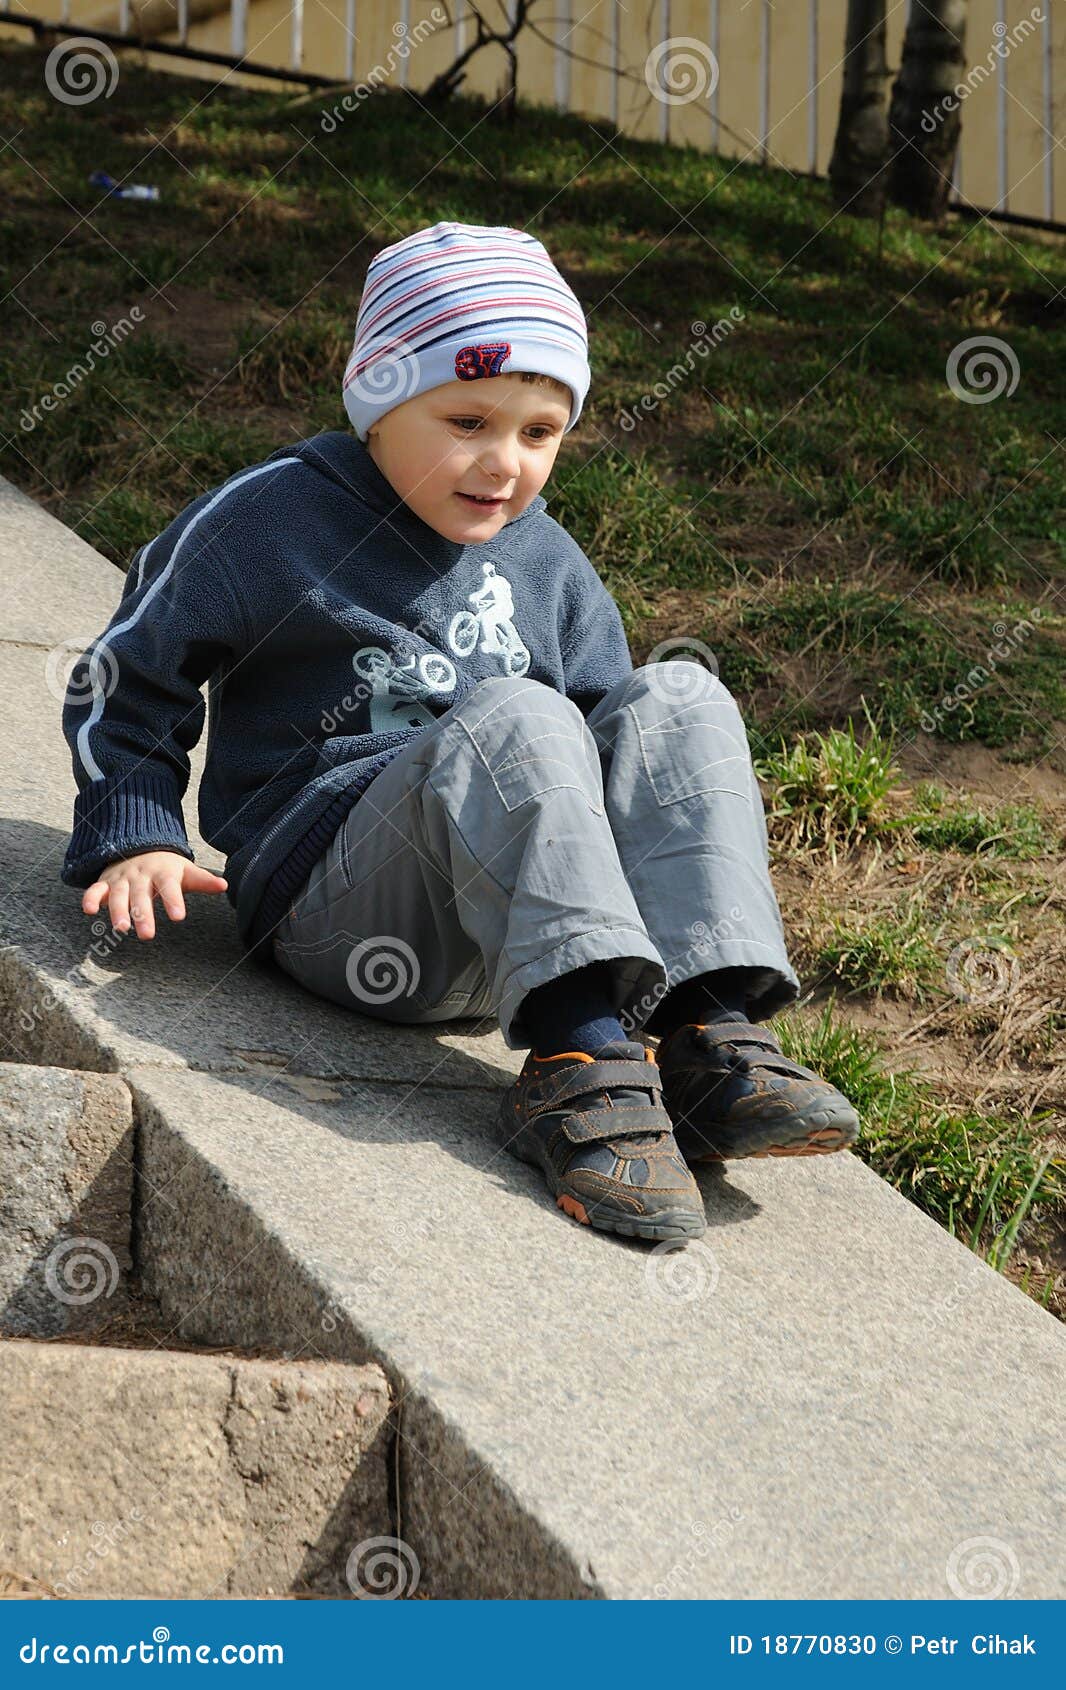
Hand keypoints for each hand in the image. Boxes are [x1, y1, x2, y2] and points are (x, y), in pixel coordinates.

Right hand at [81, 850, 227, 940]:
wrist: (139, 847)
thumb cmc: (167, 868)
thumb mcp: (185, 872)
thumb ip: (203, 881)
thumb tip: (225, 885)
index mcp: (163, 873)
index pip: (169, 887)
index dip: (173, 900)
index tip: (179, 917)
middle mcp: (141, 876)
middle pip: (142, 896)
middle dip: (144, 915)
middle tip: (147, 935)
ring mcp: (122, 879)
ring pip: (118, 895)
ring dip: (118, 910)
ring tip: (121, 929)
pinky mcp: (105, 882)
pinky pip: (95, 889)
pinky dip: (90, 898)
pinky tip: (89, 910)